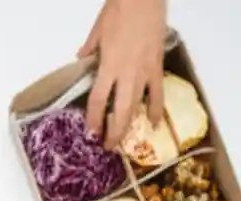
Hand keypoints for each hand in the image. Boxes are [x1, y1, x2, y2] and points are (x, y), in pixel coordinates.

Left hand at [80, 0, 166, 148]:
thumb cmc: (119, 10)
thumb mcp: (97, 30)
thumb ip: (89, 49)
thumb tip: (82, 60)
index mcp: (108, 65)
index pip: (99, 100)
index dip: (95, 119)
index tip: (91, 133)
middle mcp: (127, 73)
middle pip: (120, 110)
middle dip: (113, 131)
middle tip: (108, 147)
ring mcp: (145, 72)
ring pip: (138, 106)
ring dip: (131, 126)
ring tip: (124, 141)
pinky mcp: (158, 67)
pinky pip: (158, 93)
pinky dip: (156, 110)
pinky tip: (154, 124)